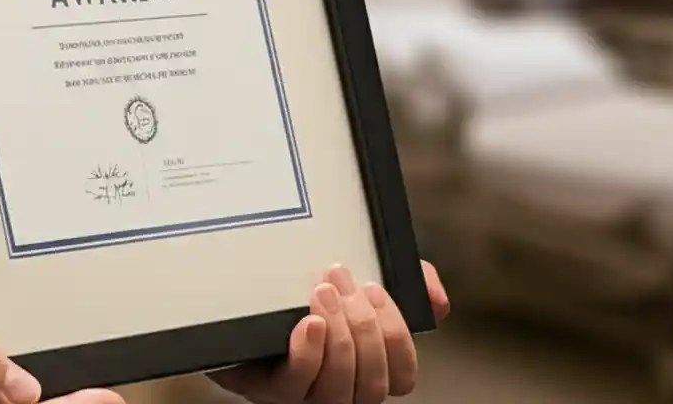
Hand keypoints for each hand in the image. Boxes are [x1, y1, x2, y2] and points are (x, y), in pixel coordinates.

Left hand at [210, 260, 448, 403]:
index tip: (377, 291)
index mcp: (364, 369)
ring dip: (339, 336)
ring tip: (323, 291)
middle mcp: (339, 391)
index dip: (398, 340)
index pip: (402, 377)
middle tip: (345, 280)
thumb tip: (438, 302)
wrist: (235, 296)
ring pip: (338, 388)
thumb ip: (408, 282)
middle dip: (366, 329)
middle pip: (372, 385)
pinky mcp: (265, 390)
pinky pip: (294, 386)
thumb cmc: (306, 291)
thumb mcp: (361, 280)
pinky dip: (309, 353)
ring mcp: (303, 396)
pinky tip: (308, 322)